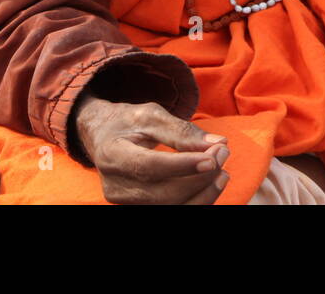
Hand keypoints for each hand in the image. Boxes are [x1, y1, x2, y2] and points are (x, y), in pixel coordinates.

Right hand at [73, 94, 229, 203]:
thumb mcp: (150, 115)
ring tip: (222, 172)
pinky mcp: (137, 208)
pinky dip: (195, 200)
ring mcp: (125, 202)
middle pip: (164, 194)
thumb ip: (182, 130)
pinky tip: (209, 184)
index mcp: (113, 154)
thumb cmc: (126, 122)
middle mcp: (115, 185)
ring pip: (171, 208)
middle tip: (223, 154)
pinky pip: (171, 210)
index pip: (150, 167)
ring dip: (203, 193)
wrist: (102, 137)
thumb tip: (218, 143)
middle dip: (200, 179)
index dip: (184, 165)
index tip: (213, 156)